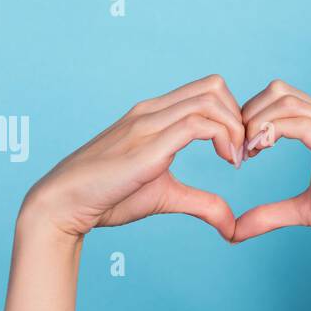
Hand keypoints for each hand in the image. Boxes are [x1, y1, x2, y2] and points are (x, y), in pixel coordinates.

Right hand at [20, 75, 246, 239]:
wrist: (65, 203)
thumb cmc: (109, 197)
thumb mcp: (167, 196)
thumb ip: (202, 203)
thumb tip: (232, 224)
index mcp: (154, 115)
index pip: (207, 90)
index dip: (233, 114)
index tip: (239, 150)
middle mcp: (152, 111)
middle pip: (214, 86)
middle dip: (240, 116)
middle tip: (244, 152)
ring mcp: (149, 124)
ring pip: (210, 100)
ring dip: (236, 128)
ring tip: (236, 159)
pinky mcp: (148, 145)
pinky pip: (198, 124)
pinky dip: (223, 138)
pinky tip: (227, 162)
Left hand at [232, 79, 310, 247]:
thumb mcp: (307, 211)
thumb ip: (272, 214)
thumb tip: (236, 229)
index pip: (281, 100)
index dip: (253, 117)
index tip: (240, 150)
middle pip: (278, 90)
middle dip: (249, 113)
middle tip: (238, 149)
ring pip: (285, 101)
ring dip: (256, 122)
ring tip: (246, 152)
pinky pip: (298, 123)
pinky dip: (271, 131)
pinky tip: (259, 151)